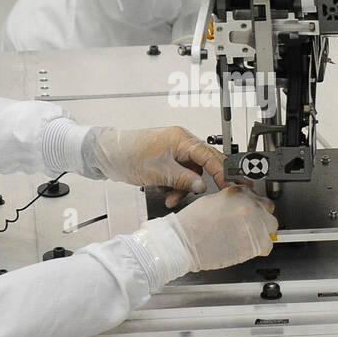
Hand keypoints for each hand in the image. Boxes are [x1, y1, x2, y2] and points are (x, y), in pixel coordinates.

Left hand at [90, 126, 228, 205]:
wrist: (107, 155)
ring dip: (183, 187)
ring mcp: (173, 150)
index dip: (222, 171)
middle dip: (201, 181)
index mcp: (182, 139)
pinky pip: (179, 174)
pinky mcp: (166, 159)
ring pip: (190, 172)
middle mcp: (180, 142)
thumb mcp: (160, 172)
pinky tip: (166, 192)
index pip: (210, 155)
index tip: (230, 184)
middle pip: (203, 163)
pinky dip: (175, 185)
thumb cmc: (129, 155)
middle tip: (215, 193)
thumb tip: (202, 186)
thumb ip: (184, 180)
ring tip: (171, 197)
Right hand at [167, 186, 278, 270]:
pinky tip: (245, 248)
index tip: (249, 214)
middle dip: (260, 217)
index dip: (252, 206)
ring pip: (271, 227)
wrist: (184, 243)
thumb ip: (232, 200)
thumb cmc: (192, 224)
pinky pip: (267, 245)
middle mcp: (249, 205)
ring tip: (246, 238)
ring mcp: (255, 223)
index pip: (256, 196)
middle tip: (249, 226)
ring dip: (262, 232)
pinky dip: (259, 248)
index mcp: (238, 192)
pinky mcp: (256, 243)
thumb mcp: (213, 200)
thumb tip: (240, 206)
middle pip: (268, 209)